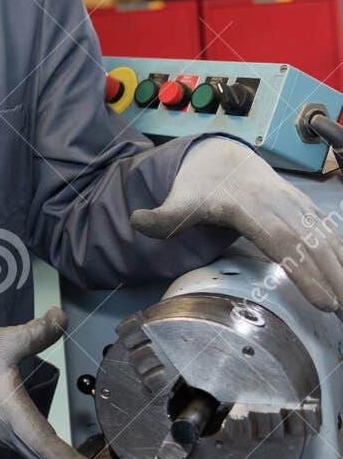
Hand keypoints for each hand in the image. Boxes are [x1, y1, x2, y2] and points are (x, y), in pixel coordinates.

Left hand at [130, 136, 342, 311]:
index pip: (282, 242)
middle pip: (314, 246)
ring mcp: (297, 205)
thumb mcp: (179, 200)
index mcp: (250, 207)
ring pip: (328, 240)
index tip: (323, 301)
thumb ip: (162, 217)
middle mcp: (280, 205)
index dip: (305, 271)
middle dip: (336, 279)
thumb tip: (135, 221)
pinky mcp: (306, 208)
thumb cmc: (199, 187)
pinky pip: (331, 233)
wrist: (221, 158)